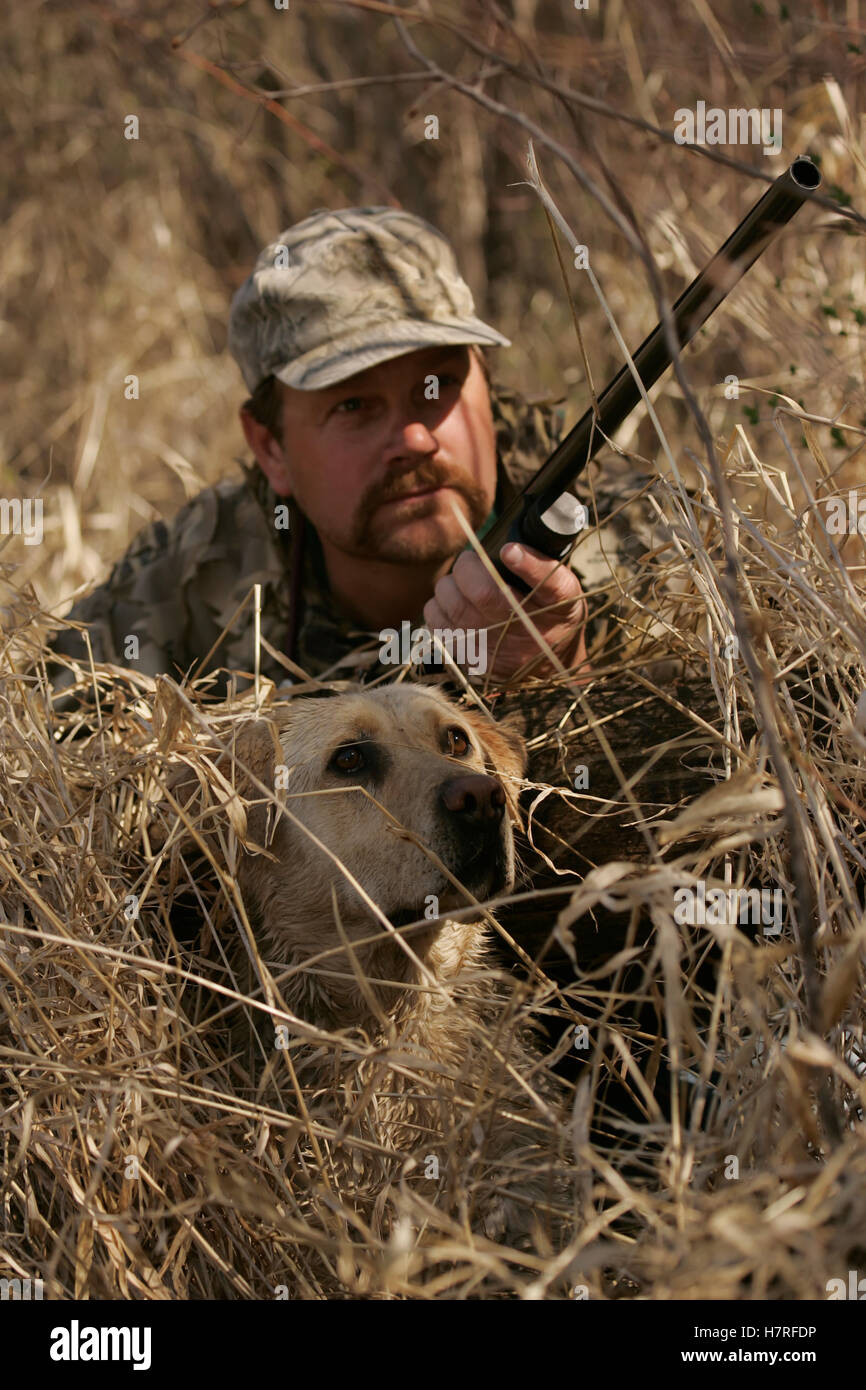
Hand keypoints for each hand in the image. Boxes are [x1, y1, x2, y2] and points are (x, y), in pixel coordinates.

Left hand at [423, 542, 589, 682]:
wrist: (547, 662)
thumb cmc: (550, 612)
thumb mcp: (561, 587)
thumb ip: (539, 563)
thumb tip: (505, 548)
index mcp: (558, 605)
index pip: (550, 586)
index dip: (528, 566)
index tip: (509, 551)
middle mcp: (529, 631)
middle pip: (485, 594)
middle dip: (467, 567)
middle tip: (470, 561)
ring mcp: (498, 649)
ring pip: (455, 607)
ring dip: (449, 586)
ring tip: (460, 583)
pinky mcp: (473, 660)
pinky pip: (439, 625)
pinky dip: (438, 606)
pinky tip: (451, 603)